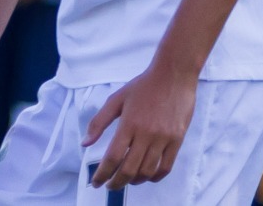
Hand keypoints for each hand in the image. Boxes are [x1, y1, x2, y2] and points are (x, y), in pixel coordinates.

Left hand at [83, 63, 197, 189]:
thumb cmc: (142, 86)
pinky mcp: (177, 140)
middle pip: (129, 168)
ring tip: (125, 180)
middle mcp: (146, 134)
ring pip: (148, 171)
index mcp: (129, 124)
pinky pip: (166, 166)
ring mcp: (164, 139)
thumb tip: (85, 143)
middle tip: (109, 186)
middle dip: (116, 182)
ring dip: (134, 180)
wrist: (173, 77)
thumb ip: (99, 122)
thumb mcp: (116, 100)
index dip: (103, 173)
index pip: (113, 157)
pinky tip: (146, 177)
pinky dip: (155, 177)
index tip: (96, 182)